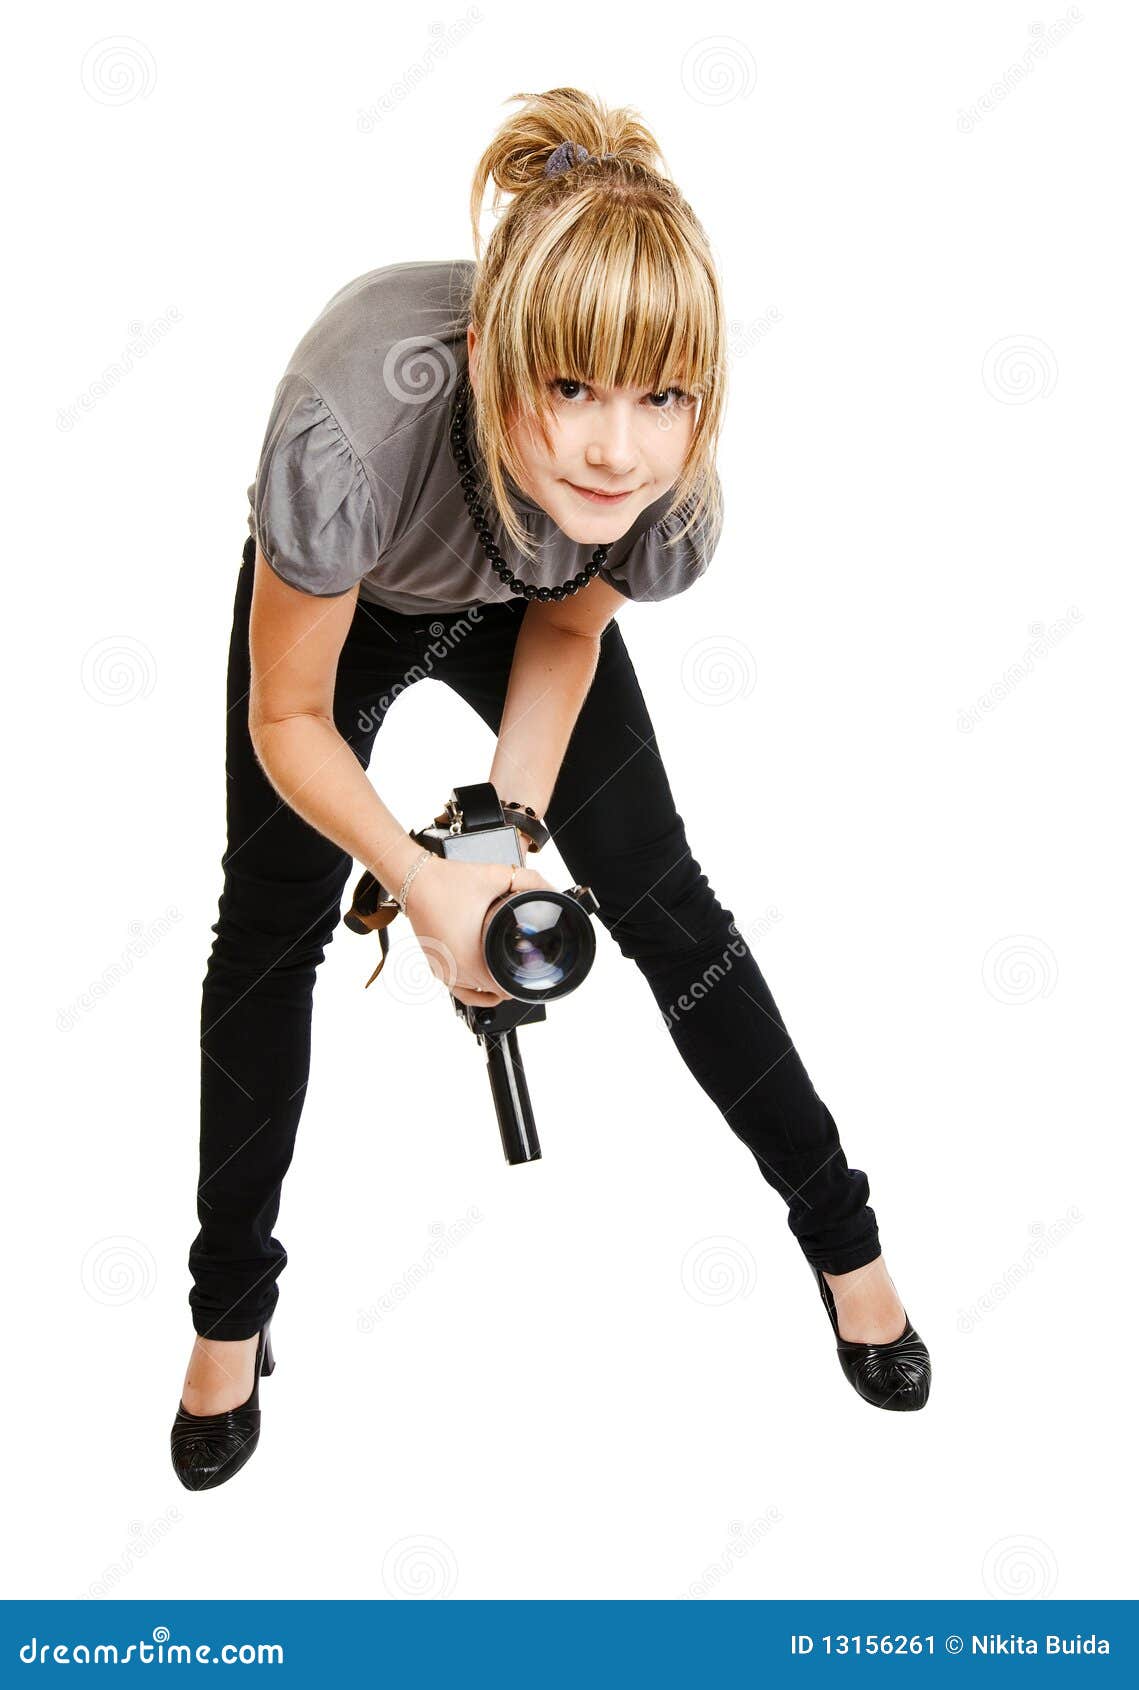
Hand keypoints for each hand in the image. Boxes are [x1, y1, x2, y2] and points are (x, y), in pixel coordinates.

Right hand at [403, 855, 559, 1007]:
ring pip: (473, 994)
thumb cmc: (448, 882)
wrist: (415, 879)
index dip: (521, 983)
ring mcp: (441, 970)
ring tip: (506, 975)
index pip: (503, 990)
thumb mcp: (496, 877)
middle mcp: (453, 971)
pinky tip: (483, 978)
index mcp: (469, 960)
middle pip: (491, 993)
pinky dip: (472, 986)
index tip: (530, 972)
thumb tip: (551, 890)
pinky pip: (457, 987)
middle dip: (509, 982)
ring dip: (491, 987)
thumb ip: (530, 881)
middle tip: (522, 965)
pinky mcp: (434, 965)